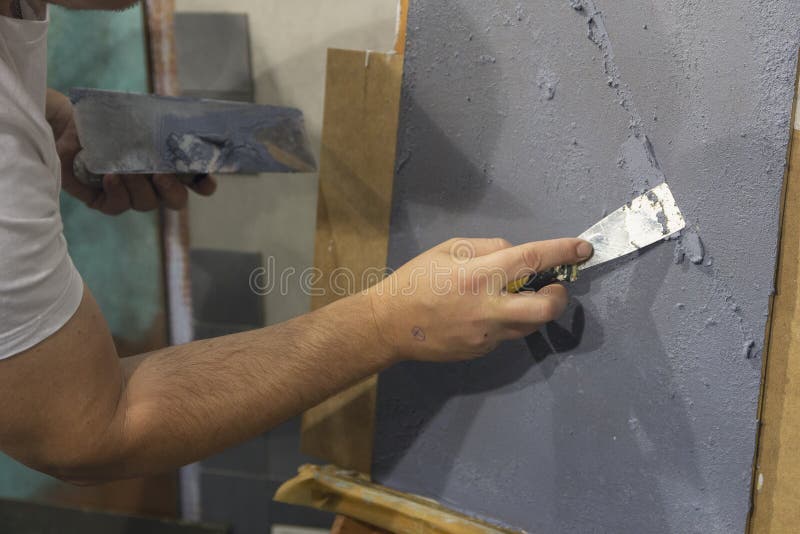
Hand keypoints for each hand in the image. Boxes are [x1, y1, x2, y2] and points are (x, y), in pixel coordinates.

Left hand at [45, 89, 216, 214]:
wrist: (63, 122)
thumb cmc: (104, 118)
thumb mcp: (136, 116)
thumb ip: (161, 124)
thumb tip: (185, 121)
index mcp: (166, 164)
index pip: (195, 182)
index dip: (204, 185)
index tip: (204, 180)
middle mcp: (152, 183)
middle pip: (176, 201)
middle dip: (172, 191)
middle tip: (160, 175)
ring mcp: (129, 194)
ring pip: (147, 204)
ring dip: (139, 187)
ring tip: (126, 168)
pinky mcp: (104, 200)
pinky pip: (118, 207)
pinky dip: (118, 193)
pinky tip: (110, 177)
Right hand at [368, 237, 592, 362]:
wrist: (388, 326)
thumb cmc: (415, 280)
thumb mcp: (447, 249)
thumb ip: (487, 248)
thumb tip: (515, 254)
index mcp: (479, 276)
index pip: (531, 260)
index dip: (562, 251)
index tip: (582, 248)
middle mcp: (489, 308)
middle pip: (545, 308)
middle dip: (560, 295)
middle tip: (553, 285)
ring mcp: (487, 336)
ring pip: (529, 324)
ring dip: (533, 308)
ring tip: (516, 296)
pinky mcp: (481, 351)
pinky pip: (505, 333)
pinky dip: (506, 319)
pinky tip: (483, 313)